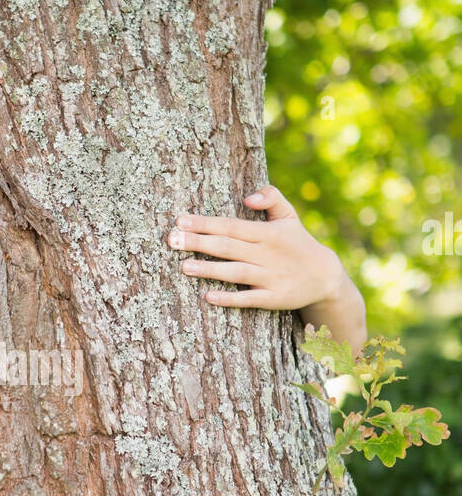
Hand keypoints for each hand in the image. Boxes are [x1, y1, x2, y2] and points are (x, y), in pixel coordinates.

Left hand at [167, 185, 366, 352]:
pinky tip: (209, 296)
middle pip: (228, 247)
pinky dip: (230, 298)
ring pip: (235, 272)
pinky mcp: (273, 299)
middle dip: (199, 243)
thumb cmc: (297, 243)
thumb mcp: (289, 215)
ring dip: (209, 269)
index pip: (231, 226)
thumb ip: (271, 197)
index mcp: (267, 233)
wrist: (325, 276)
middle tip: (172, 240)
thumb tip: (248, 197)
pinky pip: (248, 298)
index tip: (180, 220)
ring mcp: (270, 277)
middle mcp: (267, 254)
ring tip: (184, 266)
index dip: (206, 223)